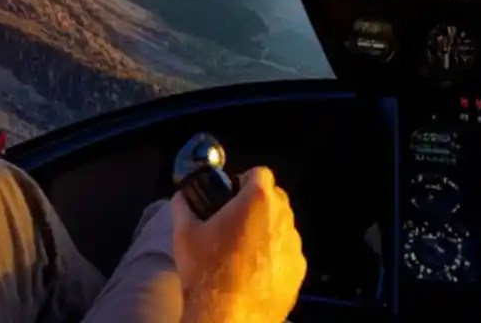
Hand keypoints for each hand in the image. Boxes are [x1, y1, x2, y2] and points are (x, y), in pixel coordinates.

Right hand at [173, 167, 305, 322]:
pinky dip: (275, 255)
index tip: (233, 194)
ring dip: (268, 229)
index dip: (244, 180)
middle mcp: (282, 218)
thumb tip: (182, 197)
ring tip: (244, 249)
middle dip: (257, 203)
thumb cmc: (206, 272)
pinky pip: (288, 252)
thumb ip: (183, 206)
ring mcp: (294, 245)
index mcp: (257, 200)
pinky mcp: (298, 269)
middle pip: (275, 197)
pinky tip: (255, 270)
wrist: (227, 316)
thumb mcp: (184, 234)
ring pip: (283, 225)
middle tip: (236, 220)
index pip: (260, 172)